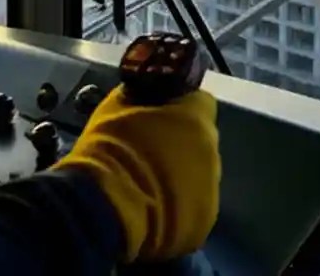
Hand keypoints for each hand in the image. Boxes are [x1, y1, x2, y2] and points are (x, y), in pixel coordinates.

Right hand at [51, 85, 219, 262]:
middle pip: (202, 142)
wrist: (108, 201)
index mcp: (195, 117)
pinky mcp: (204, 220)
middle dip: (182, 145)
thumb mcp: (119, 106)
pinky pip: (195, 206)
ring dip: (181, 177)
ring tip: (151, 186)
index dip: (179, 109)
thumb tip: (146, 101)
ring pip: (200, 175)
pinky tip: (156, 210)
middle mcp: (211, 150)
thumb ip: (142, 99)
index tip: (160, 117)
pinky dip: (180, 207)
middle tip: (151, 154)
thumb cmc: (110, 147)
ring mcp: (211, 187)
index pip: (199, 103)